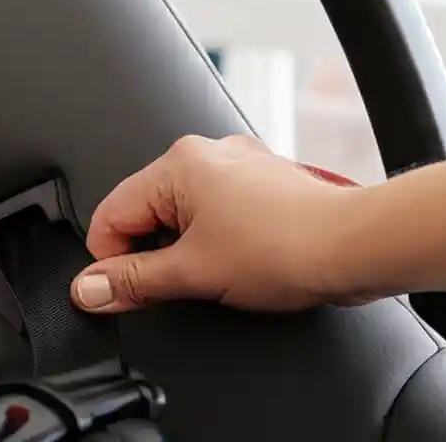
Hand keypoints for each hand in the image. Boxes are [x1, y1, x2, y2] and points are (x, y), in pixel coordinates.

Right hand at [70, 134, 374, 312]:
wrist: (355, 245)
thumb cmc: (289, 246)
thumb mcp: (194, 273)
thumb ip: (134, 281)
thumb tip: (91, 288)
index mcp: (179, 163)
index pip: (111, 214)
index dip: (111, 260)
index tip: (123, 291)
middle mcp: (207, 154)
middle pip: (146, 212)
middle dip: (154, 254)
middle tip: (182, 283)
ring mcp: (237, 166)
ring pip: (183, 215)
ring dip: (188, 249)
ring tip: (221, 271)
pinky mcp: (261, 184)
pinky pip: (217, 213)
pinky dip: (217, 240)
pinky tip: (241, 261)